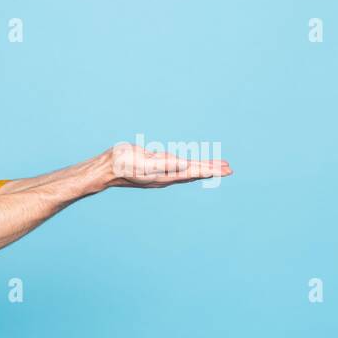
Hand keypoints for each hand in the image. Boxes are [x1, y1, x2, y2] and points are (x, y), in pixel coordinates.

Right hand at [104, 142, 231, 188]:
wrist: (108, 168)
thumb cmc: (124, 165)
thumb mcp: (145, 163)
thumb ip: (165, 164)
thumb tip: (185, 165)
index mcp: (167, 175)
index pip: (194, 172)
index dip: (210, 170)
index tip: (225, 170)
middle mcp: (167, 175)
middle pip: (195, 172)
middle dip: (212, 170)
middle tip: (229, 168)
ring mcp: (162, 171)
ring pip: (188, 169)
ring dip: (203, 167)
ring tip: (217, 166)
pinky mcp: (156, 165)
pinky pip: (178, 165)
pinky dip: (190, 165)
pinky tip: (192, 165)